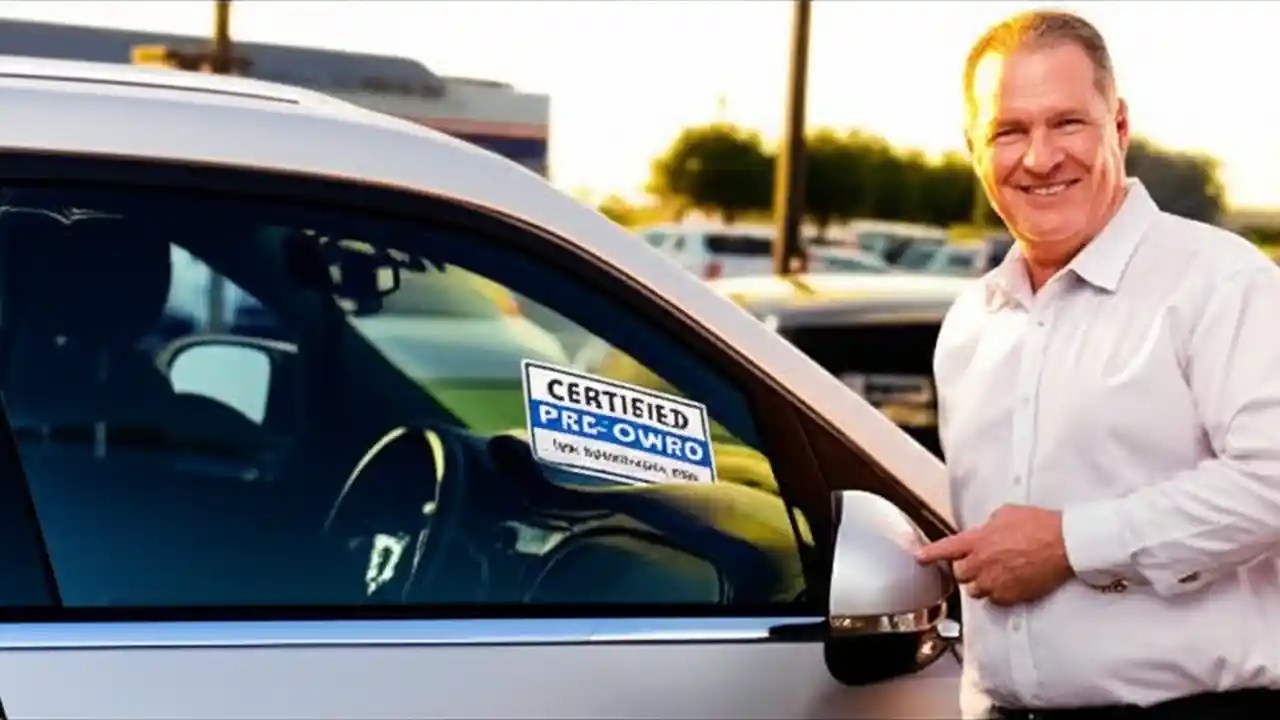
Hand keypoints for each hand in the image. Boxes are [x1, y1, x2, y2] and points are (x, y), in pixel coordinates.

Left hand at [915, 505, 1073, 605]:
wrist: (1064, 543)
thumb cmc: (1040, 525)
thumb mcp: (1006, 514)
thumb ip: (988, 525)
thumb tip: (986, 530)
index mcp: (977, 540)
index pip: (945, 548)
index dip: (930, 554)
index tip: (920, 558)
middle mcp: (981, 563)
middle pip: (959, 574)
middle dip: (965, 569)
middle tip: (980, 563)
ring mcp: (994, 581)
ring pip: (975, 590)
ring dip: (981, 583)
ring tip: (997, 573)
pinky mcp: (1010, 596)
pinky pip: (995, 600)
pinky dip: (999, 594)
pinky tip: (1010, 582)